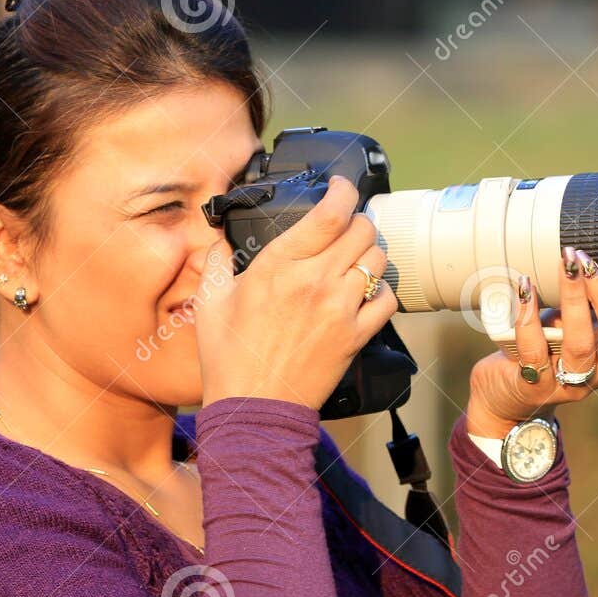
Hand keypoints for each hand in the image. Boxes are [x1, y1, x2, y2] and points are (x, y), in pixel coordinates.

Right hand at [197, 175, 396, 409]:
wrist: (254, 409)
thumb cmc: (229, 360)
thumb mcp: (209, 303)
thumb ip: (216, 260)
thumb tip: (219, 237)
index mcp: (278, 266)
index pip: (329, 213)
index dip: (344, 191)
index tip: (342, 187)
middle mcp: (314, 281)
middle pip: (362, 230)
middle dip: (357, 222)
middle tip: (347, 228)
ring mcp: (340, 309)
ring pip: (378, 260)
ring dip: (370, 253)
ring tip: (357, 259)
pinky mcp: (356, 335)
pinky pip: (388, 299)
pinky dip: (383, 291)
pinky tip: (368, 294)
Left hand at [465, 246, 597, 437]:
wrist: (504, 393)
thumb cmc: (542, 347)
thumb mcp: (568, 325)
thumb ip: (583, 304)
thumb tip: (583, 259)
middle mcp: (596, 374)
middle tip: (588, 261)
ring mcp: (566, 384)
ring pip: (580, 344)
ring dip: (574, 299)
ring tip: (566, 266)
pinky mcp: (534, 387)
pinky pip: (534, 349)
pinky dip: (530, 314)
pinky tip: (526, 287)